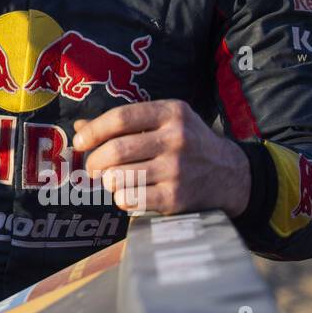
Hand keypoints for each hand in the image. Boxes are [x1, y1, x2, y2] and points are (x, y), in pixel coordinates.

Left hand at [71, 99, 250, 216]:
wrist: (231, 174)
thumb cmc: (188, 143)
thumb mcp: (165, 121)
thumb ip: (125, 123)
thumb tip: (80, 126)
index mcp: (172, 113)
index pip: (120, 118)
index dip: (93, 131)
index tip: (79, 141)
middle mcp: (177, 139)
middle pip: (116, 150)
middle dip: (94, 161)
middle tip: (91, 167)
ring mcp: (178, 170)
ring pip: (120, 176)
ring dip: (107, 181)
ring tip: (112, 180)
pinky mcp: (177, 198)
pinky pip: (131, 200)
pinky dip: (120, 198)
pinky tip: (127, 194)